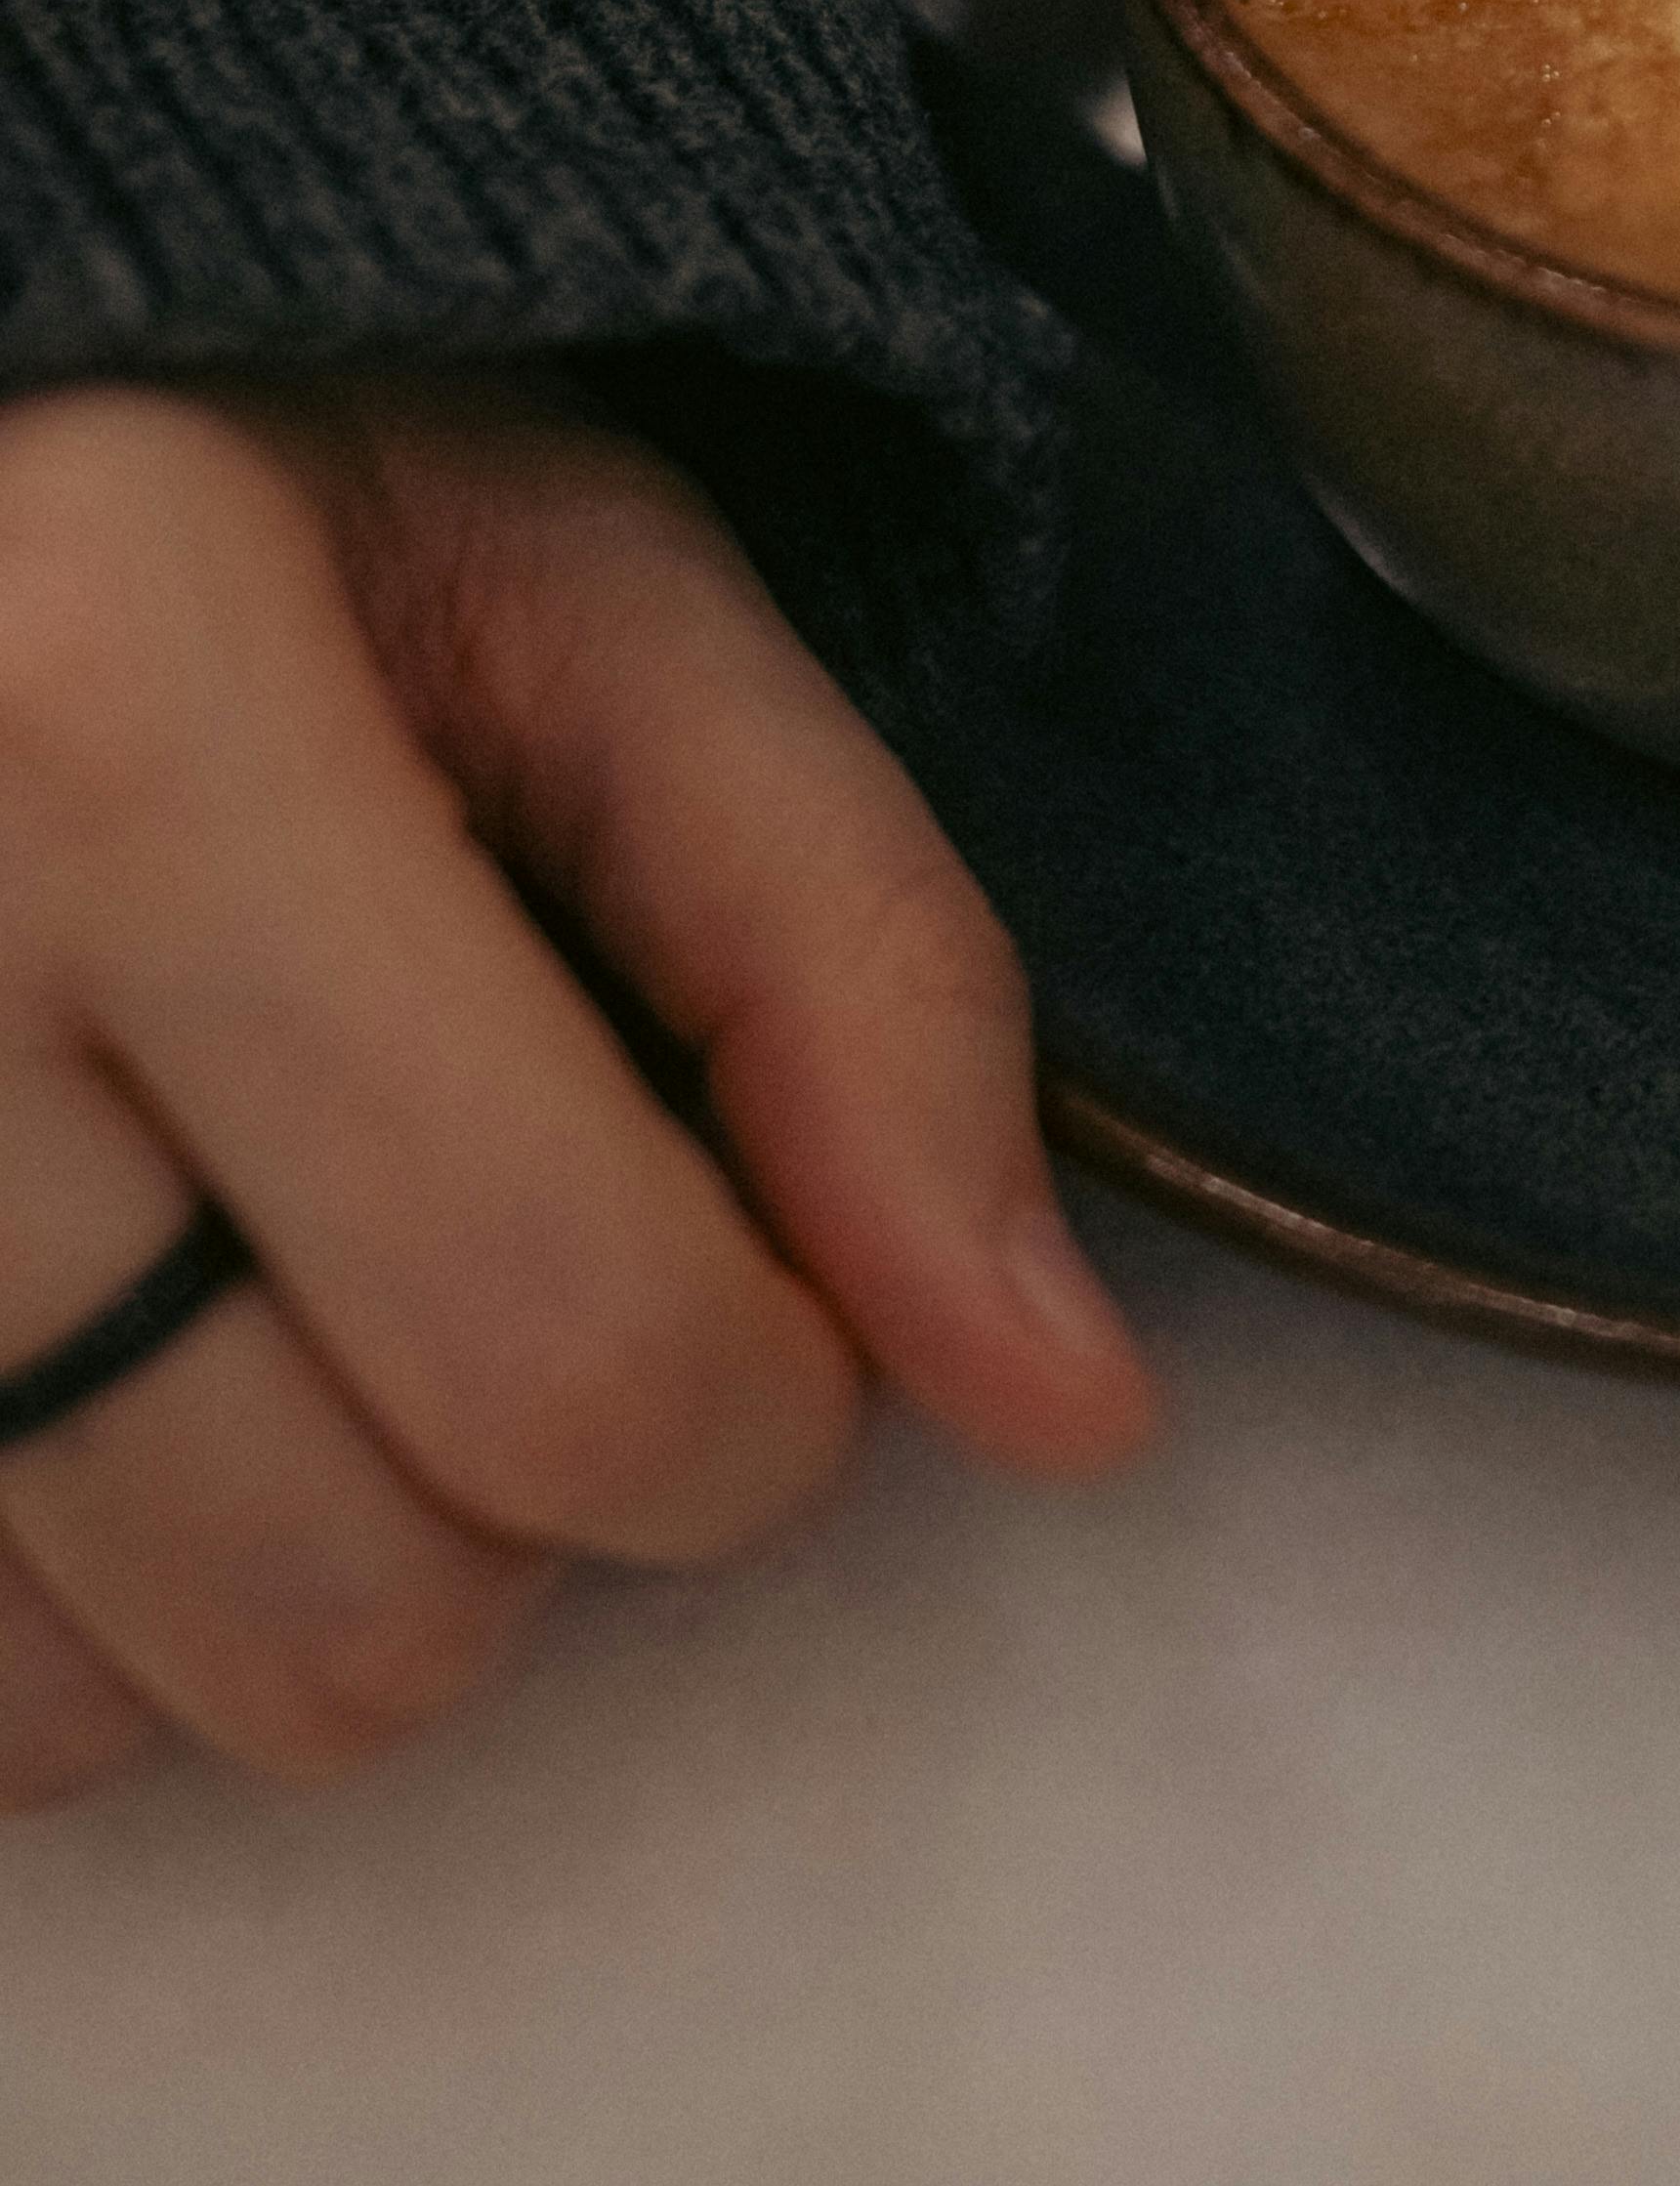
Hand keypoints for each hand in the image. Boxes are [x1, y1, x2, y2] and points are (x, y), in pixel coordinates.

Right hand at [0, 370, 1152, 1810]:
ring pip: (127, 1720)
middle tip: (491, 1206)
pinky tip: (110, 1330)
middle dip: (534, 1481)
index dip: (776, 1387)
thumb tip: (1074, 1402)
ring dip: (288, 1550)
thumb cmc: (249, 466)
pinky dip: (80, 1601)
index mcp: (121, 722)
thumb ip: (854, 965)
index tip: (768, 1256)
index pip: (572, 1349)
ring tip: (267, 1234)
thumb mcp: (599, 591)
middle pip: (356, 1607)